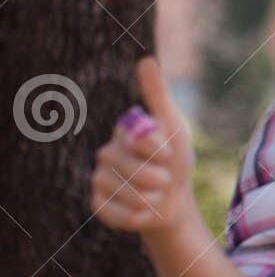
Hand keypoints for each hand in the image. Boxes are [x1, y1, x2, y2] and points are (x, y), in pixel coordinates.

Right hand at [90, 57, 199, 241]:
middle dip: (161, 177)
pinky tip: (145, 209)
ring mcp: (98, 181)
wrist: (173, 198)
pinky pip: (122, 215)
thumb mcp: (172, 125)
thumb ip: (157, 95)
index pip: (141, 139)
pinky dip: (142, 216)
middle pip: (137, 171)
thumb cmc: (174, 159)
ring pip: (132, 195)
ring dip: (155, 198)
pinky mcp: (97, 207)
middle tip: (165, 177)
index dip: (161, 150)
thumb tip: (145, 60)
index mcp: (123, 132)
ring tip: (156, 192)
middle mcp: (105, 154)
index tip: (168, 152)